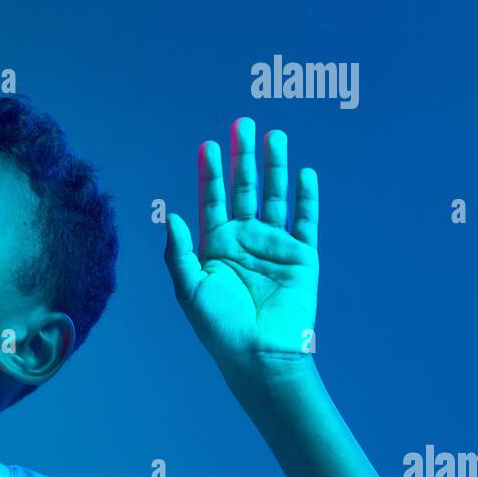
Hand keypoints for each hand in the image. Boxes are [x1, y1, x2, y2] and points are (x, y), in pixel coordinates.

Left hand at [163, 118, 318, 380]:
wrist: (260, 354)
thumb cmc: (220, 328)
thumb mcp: (190, 290)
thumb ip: (179, 253)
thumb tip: (170, 216)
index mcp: (216, 248)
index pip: (212, 201)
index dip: (210, 174)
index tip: (207, 145)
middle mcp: (245, 242)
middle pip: (244, 190)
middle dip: (242, 157)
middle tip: (242, 122)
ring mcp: (274, 247)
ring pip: (275, 197)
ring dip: (275, 167)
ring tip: (274, 136)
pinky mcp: (301, 257)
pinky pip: (306, 221)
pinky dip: (306, 198)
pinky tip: (304, 175)